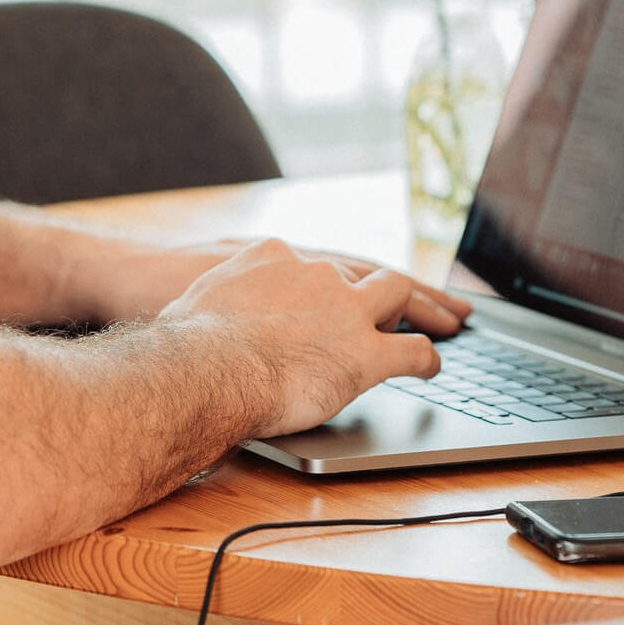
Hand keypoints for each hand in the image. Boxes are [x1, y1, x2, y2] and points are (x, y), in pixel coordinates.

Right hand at [158, 238, 450, 438]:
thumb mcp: (191, 305)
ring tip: (438, 321)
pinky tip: (433, 367)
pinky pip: (413, 351)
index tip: (337, 289)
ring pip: (397, 293)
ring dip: (418, 308)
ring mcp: (346, 308)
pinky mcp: (366, 352)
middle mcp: (315, 272)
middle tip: (397, 301)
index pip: (313, 265)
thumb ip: (210, 307)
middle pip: (359, 271)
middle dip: (380, 287)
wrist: (204, 367)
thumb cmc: (185, 344)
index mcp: (271, 256)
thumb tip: (191, 325)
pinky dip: (428, 358)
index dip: (331, 282)